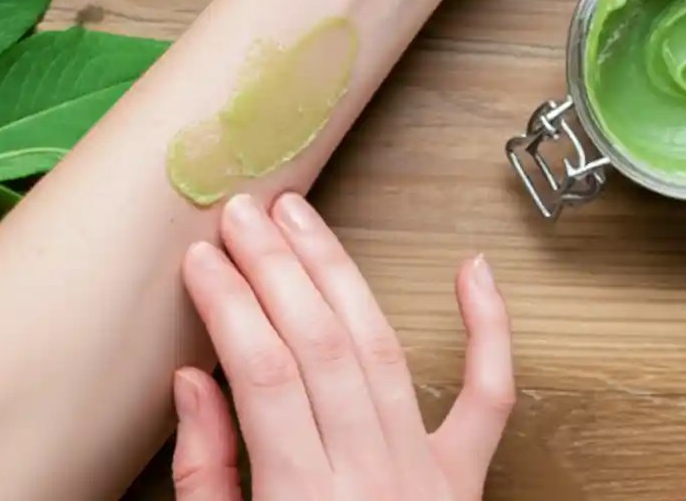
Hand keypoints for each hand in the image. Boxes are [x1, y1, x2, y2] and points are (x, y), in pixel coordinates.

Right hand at [173, 193, 514, 499]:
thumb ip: (206, 474)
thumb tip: (194, 381)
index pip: (262, 373)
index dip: (229, 305)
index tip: (201, 259)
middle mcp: (371, 479)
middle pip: (320, 345)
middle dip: (276, 268)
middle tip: (244, 212)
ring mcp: (426, 476)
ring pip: (382, 348)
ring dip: (340, 272)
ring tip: (304, 218)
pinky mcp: (465, 482)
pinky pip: (491, 398)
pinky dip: (489, 331)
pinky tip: (473, 272)